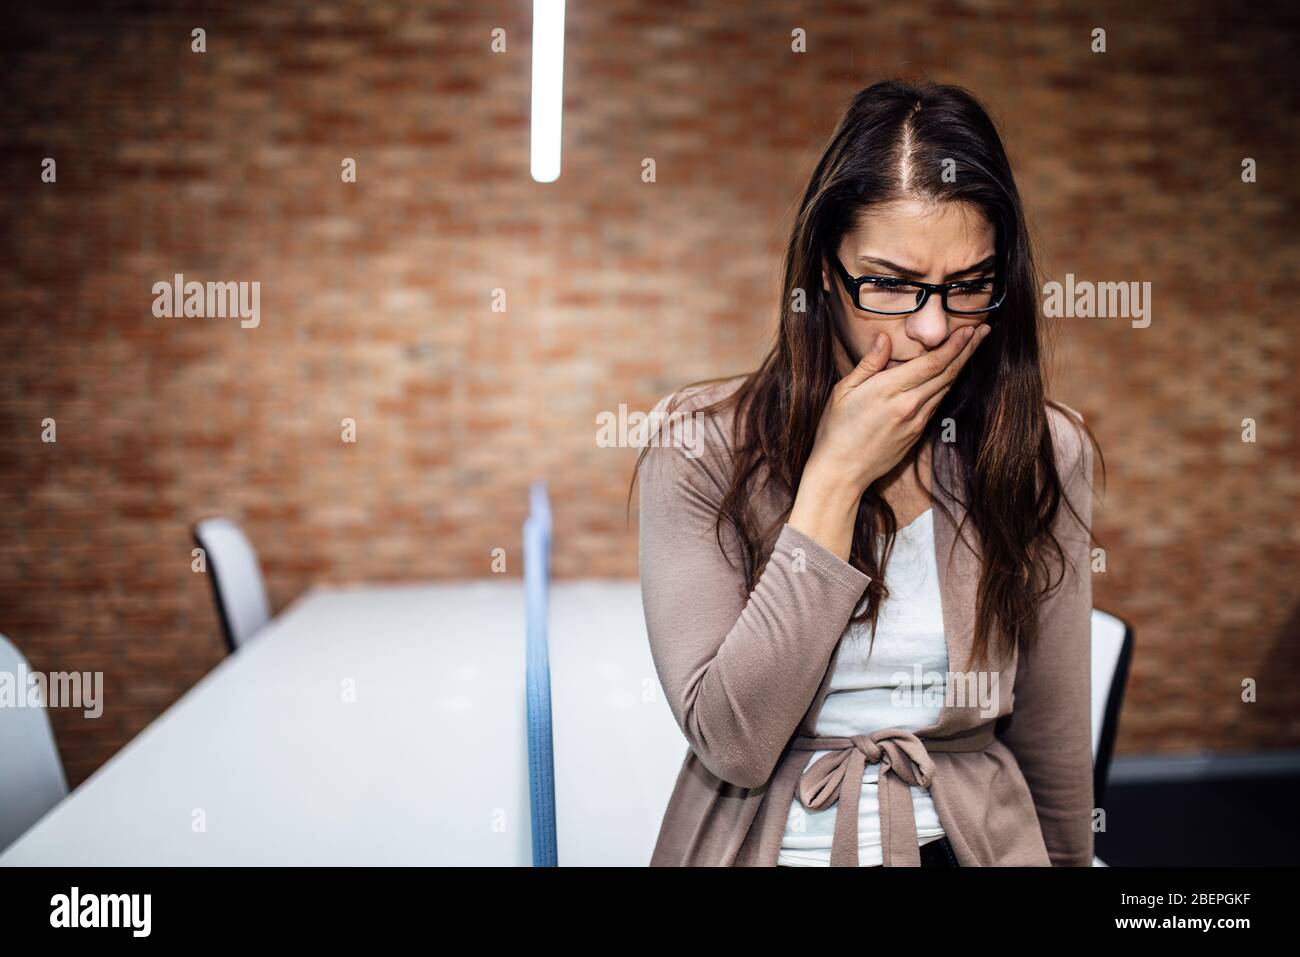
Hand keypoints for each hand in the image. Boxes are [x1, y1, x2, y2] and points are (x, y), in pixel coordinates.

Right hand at [804, 324, 990, 497]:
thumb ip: (868, 363)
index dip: (954, 345)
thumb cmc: (836, 429)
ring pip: (945, 388)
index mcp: (889, 391)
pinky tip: (950, 374)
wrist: (841, 470)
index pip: (931, 363)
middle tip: (983, 331)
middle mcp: (909, 406)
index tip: (970, 329)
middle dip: (967, 350)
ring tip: (972, 347)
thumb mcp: (843, 391)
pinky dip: (946, 385)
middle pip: (947, 373)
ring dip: (961, 366)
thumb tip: (883, 338)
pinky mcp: (917, 433)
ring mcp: (916, 421)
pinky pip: (936, 404)